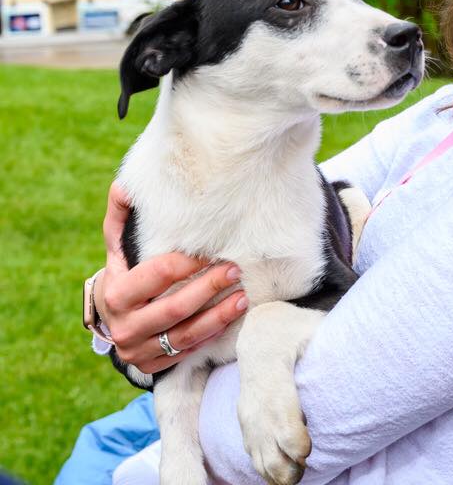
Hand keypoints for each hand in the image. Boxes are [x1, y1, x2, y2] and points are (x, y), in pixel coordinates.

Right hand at [94, 182, 248, 373]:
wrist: (112, 318)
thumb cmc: (123, 273)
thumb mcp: (117, 245)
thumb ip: (121, 216)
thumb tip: (125, 186)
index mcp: (116, 294)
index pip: (158, 275)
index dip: (187, 262)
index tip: (210, 250)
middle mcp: (125, 327)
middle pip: (175, 307)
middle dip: (209, 287)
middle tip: (235, 269)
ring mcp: (139, 350)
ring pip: (186, 334)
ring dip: (218, 315)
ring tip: (242, 296)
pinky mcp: (153, 365)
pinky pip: (188, 352)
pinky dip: (212, 334)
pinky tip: (231, 317)